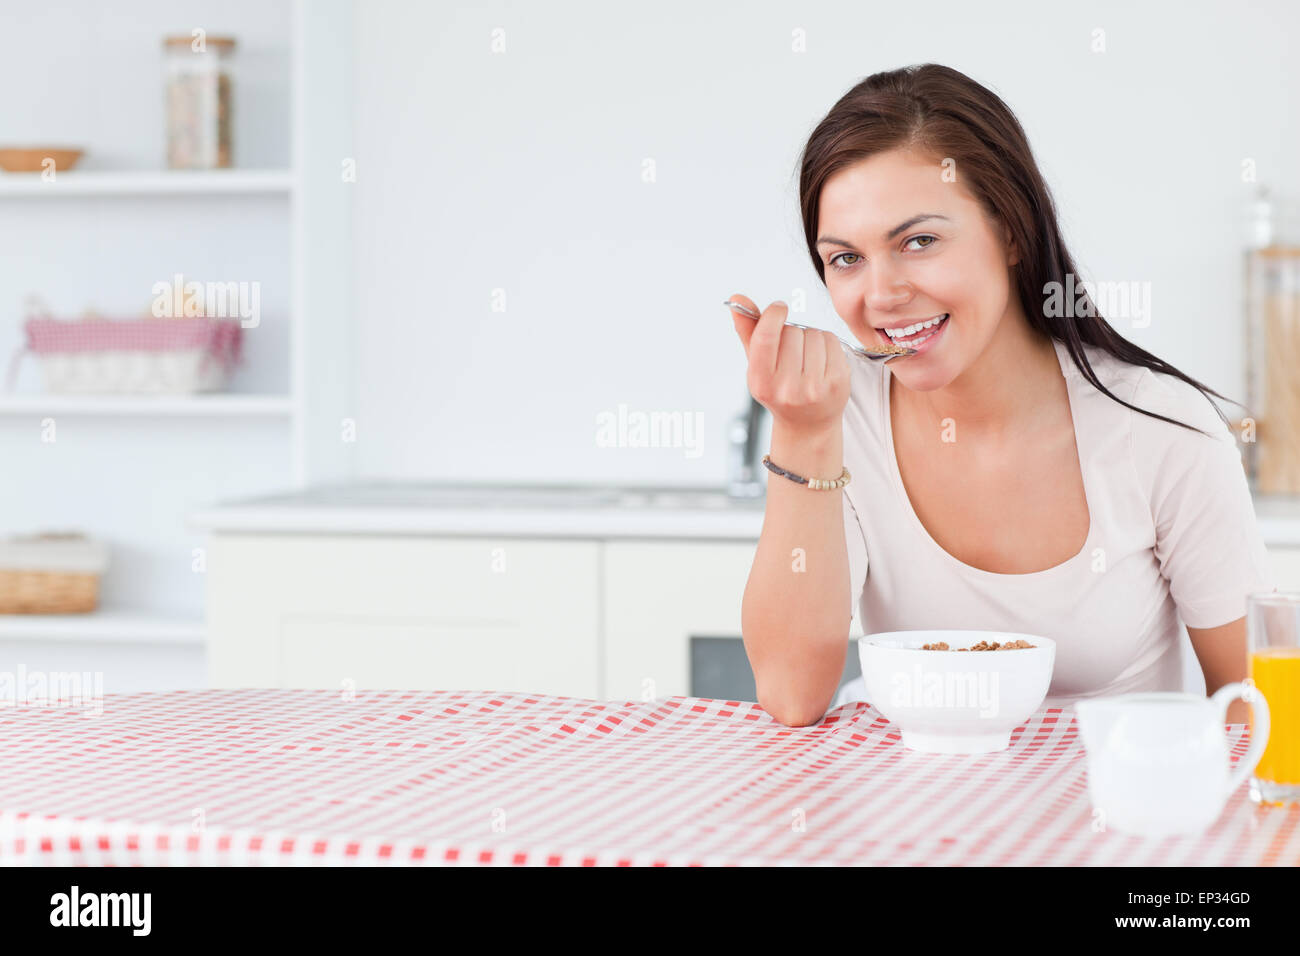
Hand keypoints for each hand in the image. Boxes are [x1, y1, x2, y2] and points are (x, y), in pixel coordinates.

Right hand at [729, 295, 850, 434]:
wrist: (808, 424)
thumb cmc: (779, 388)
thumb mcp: (758, 365)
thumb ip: (748, 331)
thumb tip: (737, 299)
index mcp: (761, 383)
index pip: (766, 336)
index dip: (773, 314)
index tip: (778, 308)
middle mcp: (786, 389)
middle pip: (791, 332)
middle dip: (791, 332)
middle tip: (791, 351)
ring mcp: (814, 388)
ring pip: (813, 334)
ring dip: (810, 337)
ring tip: (806, 357)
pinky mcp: (837, 382)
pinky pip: (831, 340)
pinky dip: (826, 343)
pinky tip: (821, 360)